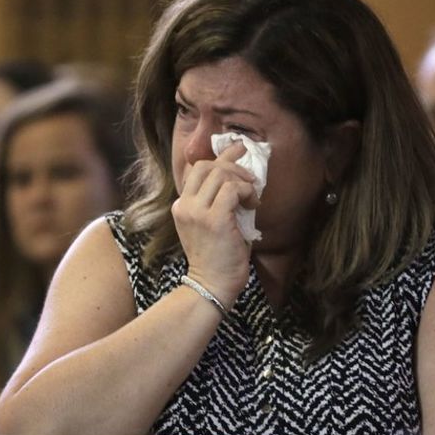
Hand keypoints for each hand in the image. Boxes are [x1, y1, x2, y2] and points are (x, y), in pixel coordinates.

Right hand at [171, 140, 257, 303]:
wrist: (211, 285)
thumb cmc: (217, 257)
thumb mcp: (210, 224)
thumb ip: (217, 201)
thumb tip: (239, 176)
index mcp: (181, 206)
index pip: (196, 169)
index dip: (220, 157)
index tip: (238, 149)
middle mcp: (185, 205)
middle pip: (206, 165)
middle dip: (233, 166)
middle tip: (249, 181)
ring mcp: (197, 212)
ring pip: (220, 174)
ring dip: (242, 180)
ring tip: (252, 196)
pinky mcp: (214, 219)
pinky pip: (232, 190)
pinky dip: (246, 192)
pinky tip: (253, 204)